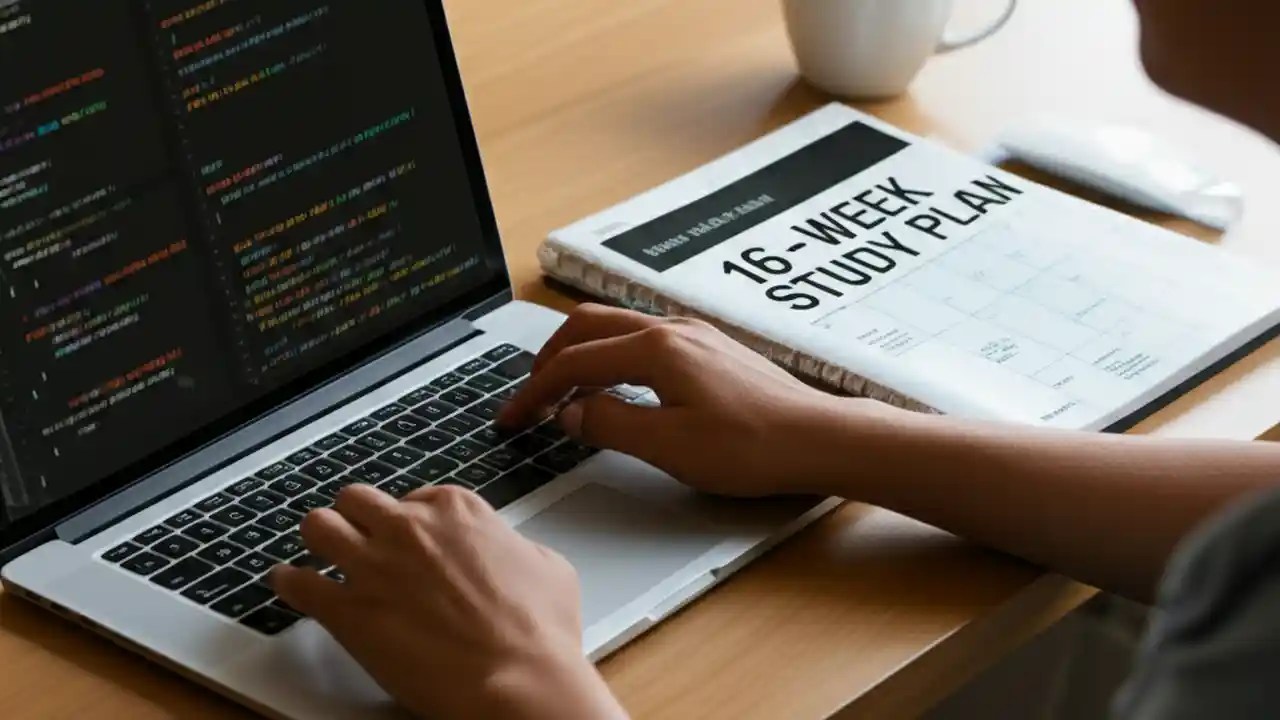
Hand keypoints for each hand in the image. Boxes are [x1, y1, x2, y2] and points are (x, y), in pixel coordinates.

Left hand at [270, 484, 627, 719]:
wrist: (518, 679)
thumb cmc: (539, 631)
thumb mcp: (548, 566)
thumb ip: (513, 546)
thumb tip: (510, 553)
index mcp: (457, 510)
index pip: (415, 497)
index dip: (410, 520)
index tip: (409, 539)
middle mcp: (409, 528)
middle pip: (358, 500)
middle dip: (357, 518)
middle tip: (360, 538)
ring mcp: (373, 566)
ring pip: (318, 526)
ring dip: (319, 539)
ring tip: (319, 554)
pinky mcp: (346, 611)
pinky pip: (295, 583)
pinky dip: (289, 582)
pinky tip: (289, 584)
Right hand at [498, 303, 888, 497]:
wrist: (819, 440)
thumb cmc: (752, 447)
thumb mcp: (668, 446)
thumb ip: (608, 424)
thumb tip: (570, 412)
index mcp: (655, 349)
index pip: (574, 363)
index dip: (534, 392)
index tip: (512, 418)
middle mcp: (672, 329)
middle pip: (588, 327)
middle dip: (548, 360)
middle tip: (528, 398)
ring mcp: (693, 335)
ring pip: (615, 327)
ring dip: (580, 354)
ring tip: (562, 391)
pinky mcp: (710, 349)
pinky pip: (642, 338)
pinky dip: (611, 357)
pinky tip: (615, 386)